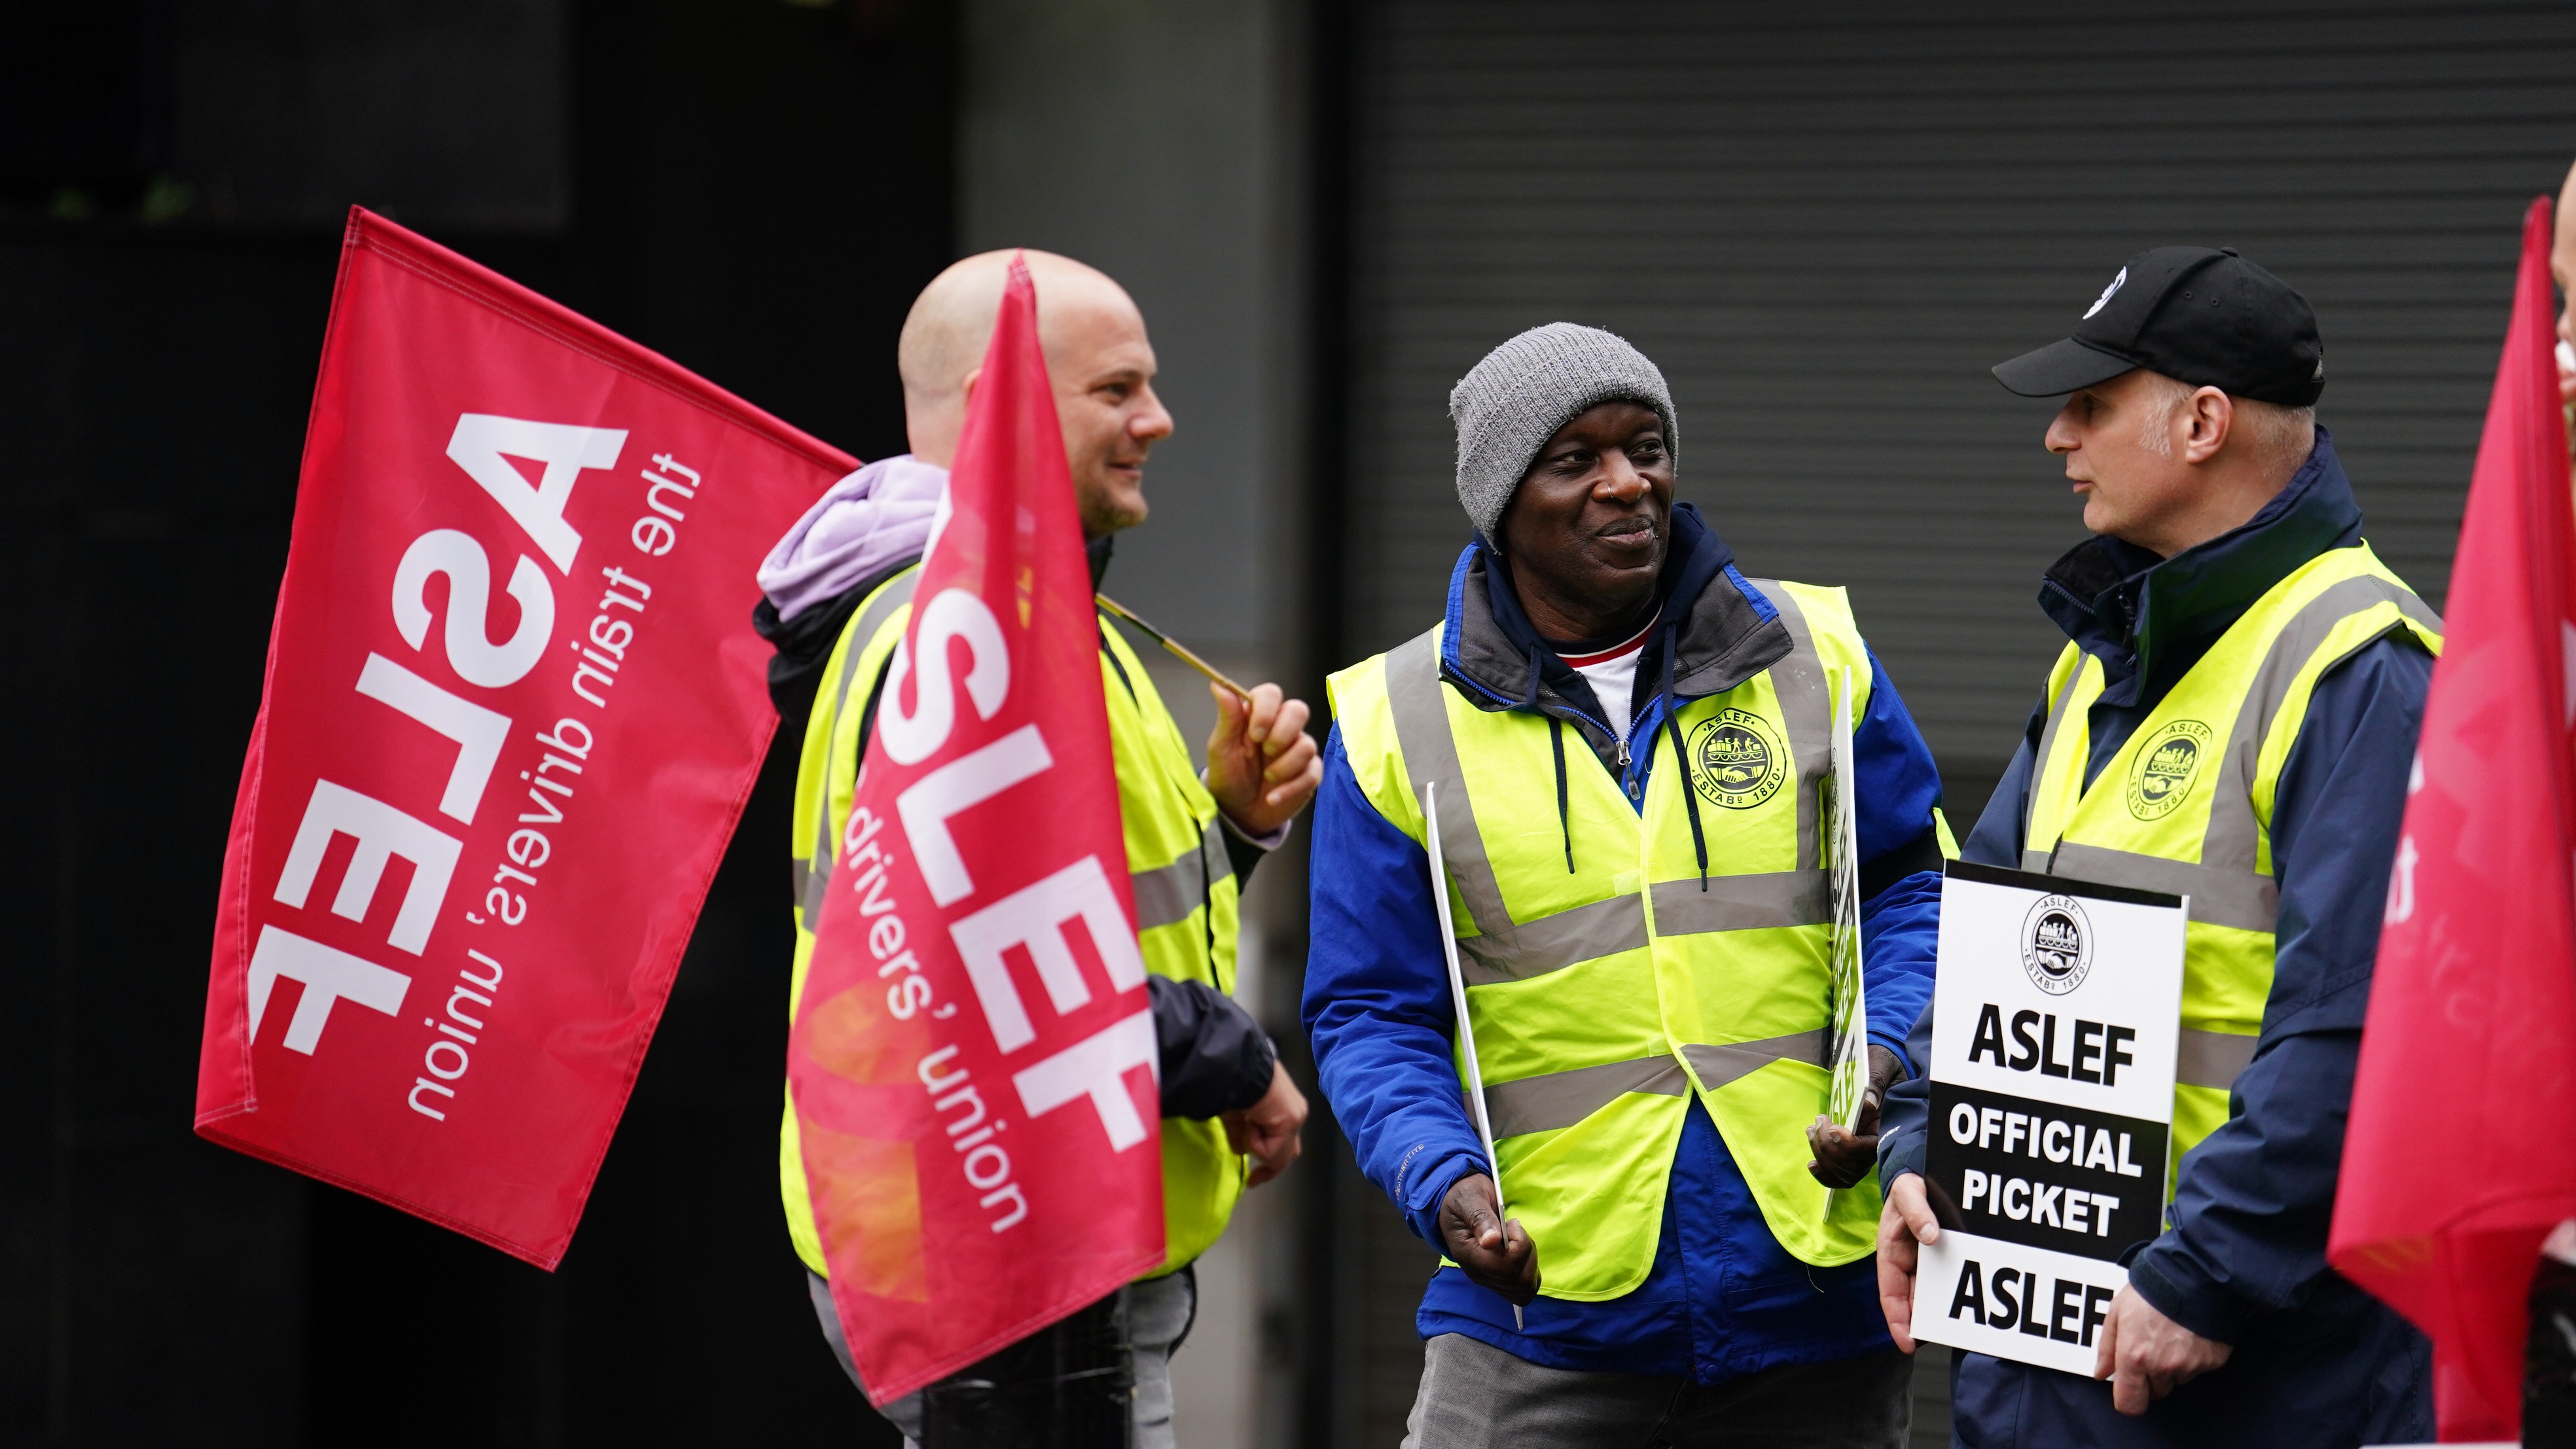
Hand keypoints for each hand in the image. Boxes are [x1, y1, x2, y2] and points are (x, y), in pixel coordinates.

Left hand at [1204, 682, 1321, 837]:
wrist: (1239, 813)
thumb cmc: (1228, 776)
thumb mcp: (1222, 748)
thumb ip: (1227, 717)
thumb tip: (1218, 685)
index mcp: (1258, 715)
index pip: (1271, 694)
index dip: (1267, 710)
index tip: (1254, 735)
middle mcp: (1281, 727)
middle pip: (1298, 710)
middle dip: (1282, 734)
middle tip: (1265, 753)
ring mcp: (1297, 749)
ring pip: (1307, 745)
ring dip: (1284, 766)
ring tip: (1267, 779)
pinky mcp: (1309, 772)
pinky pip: (1313, 772)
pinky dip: (1291, 788)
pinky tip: (1273, 798)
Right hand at [1222, 1060, 1306, 1186]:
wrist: (1239, 1070)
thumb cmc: (1232, 1085)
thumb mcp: (1234, 1116)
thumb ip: (1240, 1135)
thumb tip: (1240, 1151)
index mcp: (1281, 1107)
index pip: (1282, 1141)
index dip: (1268, 1162)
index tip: (1251, 1180)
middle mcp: (1293, 1111)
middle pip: (1288, 1152)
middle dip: (1271, 1165)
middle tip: (1253, 1179)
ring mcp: (1295, 1117)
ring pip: (1276, 1152)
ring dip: (1255, 1145)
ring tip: (1245, 1120)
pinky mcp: (1291, 1122)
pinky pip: (1270, 1150)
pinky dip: (1253, 1141)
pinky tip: (1250, 1120)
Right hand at [1438, 1174, 1538, 1304]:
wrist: (1460, 1206)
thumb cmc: (1465, 1199)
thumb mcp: (1469, 1199)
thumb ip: (1480, 1218)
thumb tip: (1491, 1241)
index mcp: (1468, 1254)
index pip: (1505, 1268)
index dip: (1519, 1247)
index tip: (1511, 1223)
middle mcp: (1478, 1274)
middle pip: (1519, 1280)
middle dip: (1527, 1252)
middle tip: (1515, 1231)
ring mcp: (1489, 1280)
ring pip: (1526, 1286)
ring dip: (1530, 1260)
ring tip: (1517, 1240)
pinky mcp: (1500, 1281)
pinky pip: (1525, 1289)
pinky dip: (1530, 1270)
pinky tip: (1520, 1252)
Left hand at [1806, 1045, 1904, 1187]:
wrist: (1881, 1068)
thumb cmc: (1883, 1066)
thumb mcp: (1881, 1068)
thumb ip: (1876, 1084)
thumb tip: (1868, 1103)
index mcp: (1889, 1126)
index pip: (1870, 1149)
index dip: (1849, 1145)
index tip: (1833, 1127)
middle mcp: (1878, 1144)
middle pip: (1853, 1165)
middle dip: (1829, 1148)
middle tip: (1817, 1123)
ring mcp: (1865, 1152)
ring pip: (1845, 1172)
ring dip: (1822, 1155)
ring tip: (1811, 1131)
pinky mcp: (1853, 1153)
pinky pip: (1842, 1174)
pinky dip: (1825, 1174)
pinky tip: (1812, 1164)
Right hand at [1876, 1172, 1939, 1351]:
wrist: (1923, 1173)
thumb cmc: (1908, 1183)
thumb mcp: (1908, 1193)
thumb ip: (1916, 1211)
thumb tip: (1930, 1236)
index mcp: (1890, 1253)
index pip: (1890, 1295)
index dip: (1897, 1321)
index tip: (1908, 1343)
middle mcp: (1907, 1263)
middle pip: (1911, 1302)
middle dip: (1922, 1324)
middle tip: (1939, 1340)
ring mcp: (1925, 1263)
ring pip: (1931, 1295)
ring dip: (1939, 1313)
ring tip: (1956, 1331)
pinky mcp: (1943, 1259)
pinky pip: (1947, 1281)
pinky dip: (1956, 1295)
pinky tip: (1970, 1306)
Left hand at [2093, 1283, 2231, 1413]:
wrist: (2193, 1276)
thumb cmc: (2151, 1291)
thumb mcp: (2117, 1312)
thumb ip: (2107, 1347)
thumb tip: (2101, 1374)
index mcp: (2135, 1358)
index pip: (2129, 1404)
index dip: (2128, 1400)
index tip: (2129, 1390)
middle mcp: (2162, 1368)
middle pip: (2155, 1392)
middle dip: (2151, 1378)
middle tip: (2151, 1349)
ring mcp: (2190, 1366)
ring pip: (2177, 1380)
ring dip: (2173, 1366)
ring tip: (2171, 1335)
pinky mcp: (2212, 1361)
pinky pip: (2199, 1369)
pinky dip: (2194, 1357)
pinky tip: (2190, 1334)